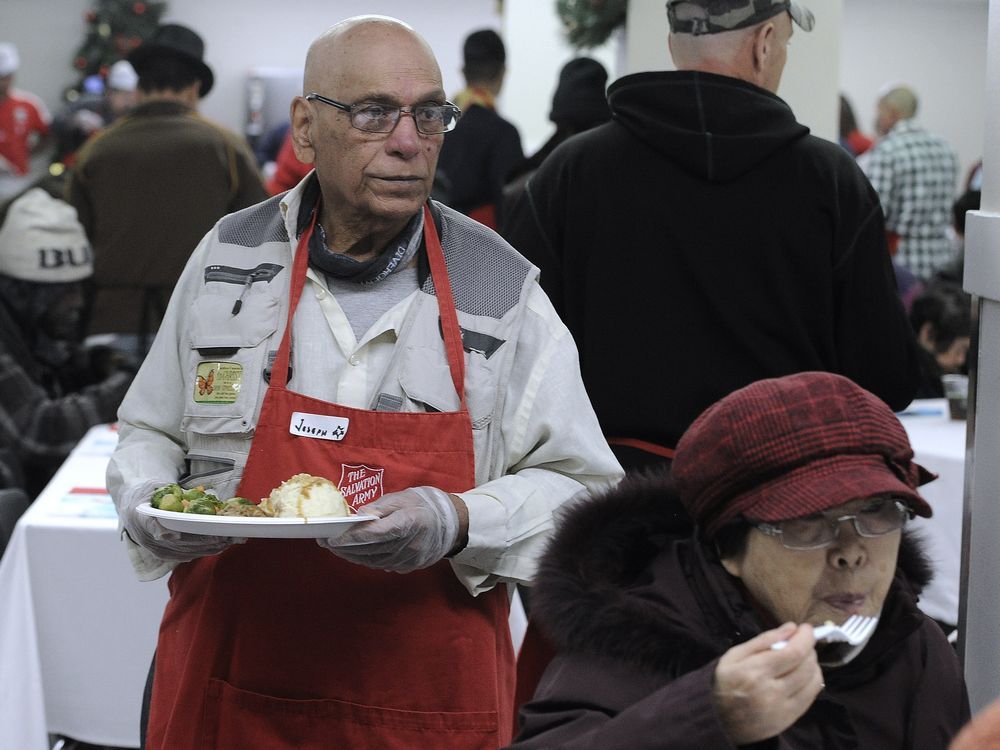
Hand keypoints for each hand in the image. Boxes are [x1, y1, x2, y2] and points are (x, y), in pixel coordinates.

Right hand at [119, 479, 245, 562]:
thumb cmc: (147, 494)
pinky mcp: (166, 555)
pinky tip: (223, 544)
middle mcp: (148, 538)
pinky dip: (207, 550)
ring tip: (232, 539)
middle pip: (179, 543)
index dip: (165, 534)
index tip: (177, 535)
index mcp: (141, 517)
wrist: (133, 508)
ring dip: (212, 547)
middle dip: (206, 540)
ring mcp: (157, 549)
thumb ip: (170, 492)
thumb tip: (198, 495)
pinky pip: (189, 555)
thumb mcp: (154, 487)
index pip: (153, 528)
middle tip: (227, 535)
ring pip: (188, 552)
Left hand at [317, 486, 460, 572]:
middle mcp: (409, 544)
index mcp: (409, 522)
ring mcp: (410, 559)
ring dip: (351, 556)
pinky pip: (381, 565)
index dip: (349, 538)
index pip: (373, 534)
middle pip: (369, 550)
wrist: (450, 523)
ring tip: (335, 548)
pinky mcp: (409, 567)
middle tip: (325, 542)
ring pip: (372, 561)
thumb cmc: (423, 505)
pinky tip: (354, 553)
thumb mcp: (403, 497)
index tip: (331, 537)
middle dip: (344, 547)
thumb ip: (380, 506)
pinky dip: (365, 559)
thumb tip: (359, 516)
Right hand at [713, 622, 822, 744]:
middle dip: (809, 647)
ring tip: (802, 657)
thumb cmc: (727, 684)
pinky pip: (812, 694)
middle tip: (802, 641)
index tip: (806, 628)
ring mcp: (784, 707)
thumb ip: (762, 640)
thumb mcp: (734, 656)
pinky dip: (813, 678)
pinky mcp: (792, 717)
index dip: (806, 637)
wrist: (725, 723)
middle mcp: (772, 691)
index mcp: (755, 672)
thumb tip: (790, 628)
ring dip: (813, 663)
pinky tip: (803, 673)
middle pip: (806, 665)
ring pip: (813, 679)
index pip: (793, 652)